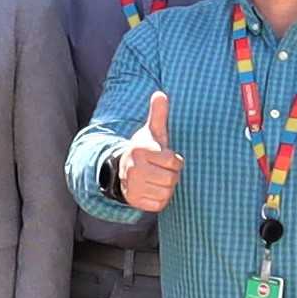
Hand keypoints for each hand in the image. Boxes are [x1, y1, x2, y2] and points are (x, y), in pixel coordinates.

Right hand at [110, 89, 180, 211]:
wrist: (122, 171)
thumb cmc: (144, 150)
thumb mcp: (151, 132)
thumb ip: (158, 114)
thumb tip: (160, 93)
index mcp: (140, 150)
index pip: (174, 162)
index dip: (174, 161)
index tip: (164, 158)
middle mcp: (134, 168)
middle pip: (171, 179)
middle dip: (171, 175)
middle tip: (160, 170)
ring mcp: (132, 186)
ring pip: (167, 192)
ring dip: (166, 187)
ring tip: (156, 179)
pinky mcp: (134, 201)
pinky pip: (160, 204)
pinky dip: (159, 199)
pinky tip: (151, 190)